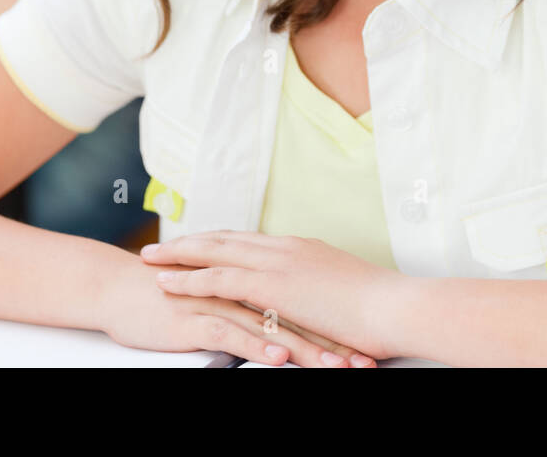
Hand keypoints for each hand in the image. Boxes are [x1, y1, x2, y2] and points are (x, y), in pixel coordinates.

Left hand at [142, 231, 408, 362]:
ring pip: (215, 252)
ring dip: (179, 255)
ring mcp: (278, 262)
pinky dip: (189, 278)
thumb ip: (318, 292)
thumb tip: (310, 302)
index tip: (196, 242)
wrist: (396, 306)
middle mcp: (285, 248)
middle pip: (225, 239)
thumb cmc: (380, 308)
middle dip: (190, 242)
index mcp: (302, 249)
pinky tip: (167, 283)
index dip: (219, 241)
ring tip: (150, 259)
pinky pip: (219, 278)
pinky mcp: (272, 284)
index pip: (249, 241)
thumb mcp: (342, 293)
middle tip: (160, 245)